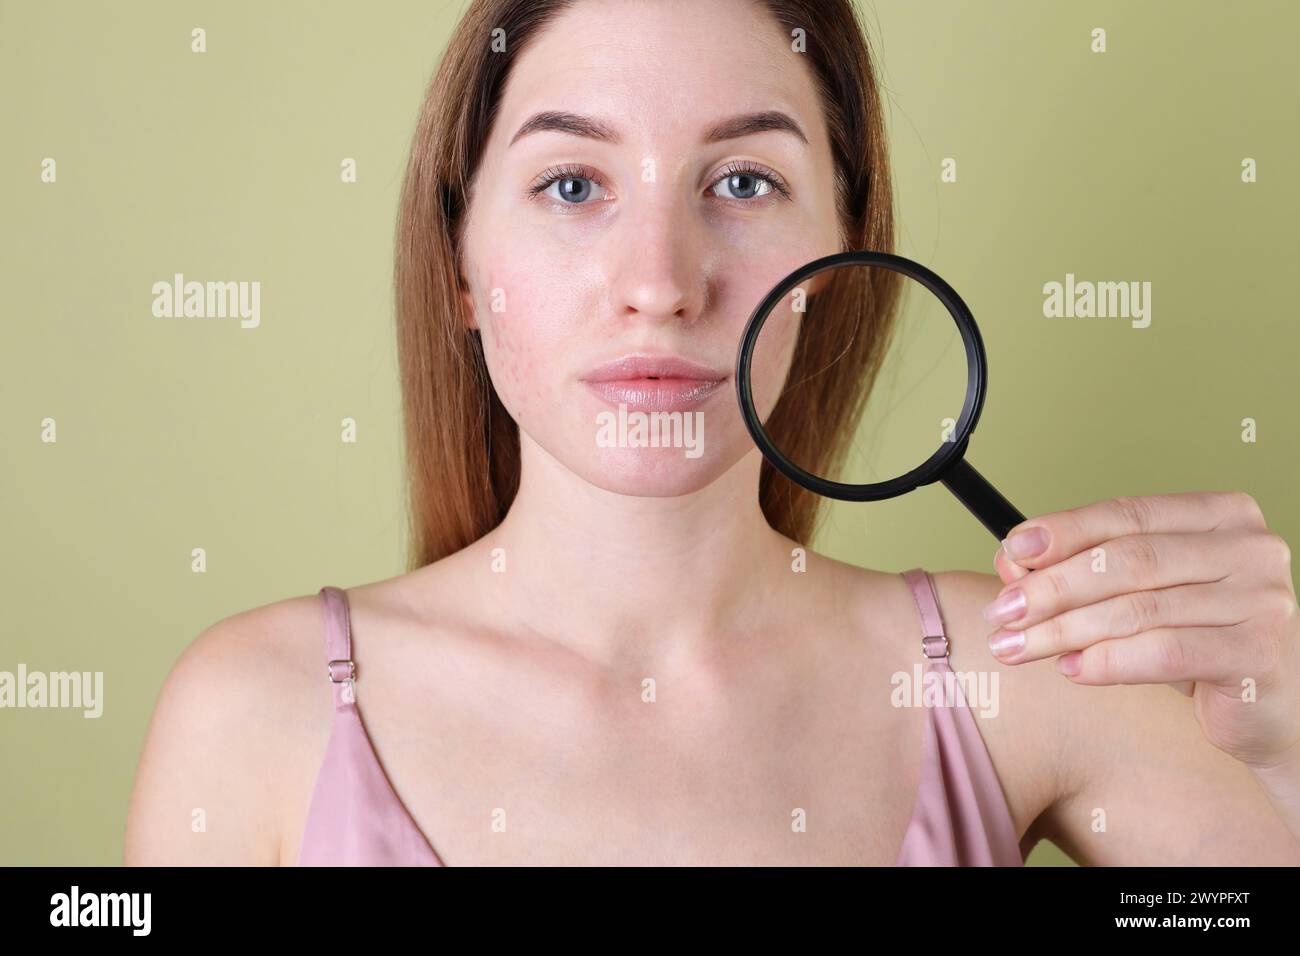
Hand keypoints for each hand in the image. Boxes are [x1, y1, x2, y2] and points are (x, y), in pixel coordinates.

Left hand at [982, 491, 1299, 770]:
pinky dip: (1108, 661)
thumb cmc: (1201, 642)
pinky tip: (1071, 669)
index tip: (1011, 549)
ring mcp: (1262, 599)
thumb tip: (1011, 560)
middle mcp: (1250, 548)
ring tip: (1019, 646)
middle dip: (1052, 586)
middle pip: (1127, 560)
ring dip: (1064, 630)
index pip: (1128, 513)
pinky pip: (1165, 652)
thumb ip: (1082, 571)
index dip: (1064, 530)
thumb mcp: (1140, 597)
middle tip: (1002, 611)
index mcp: (1222, 515)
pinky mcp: (1259, 653)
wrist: (1273, 709)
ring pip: (1138, 609)